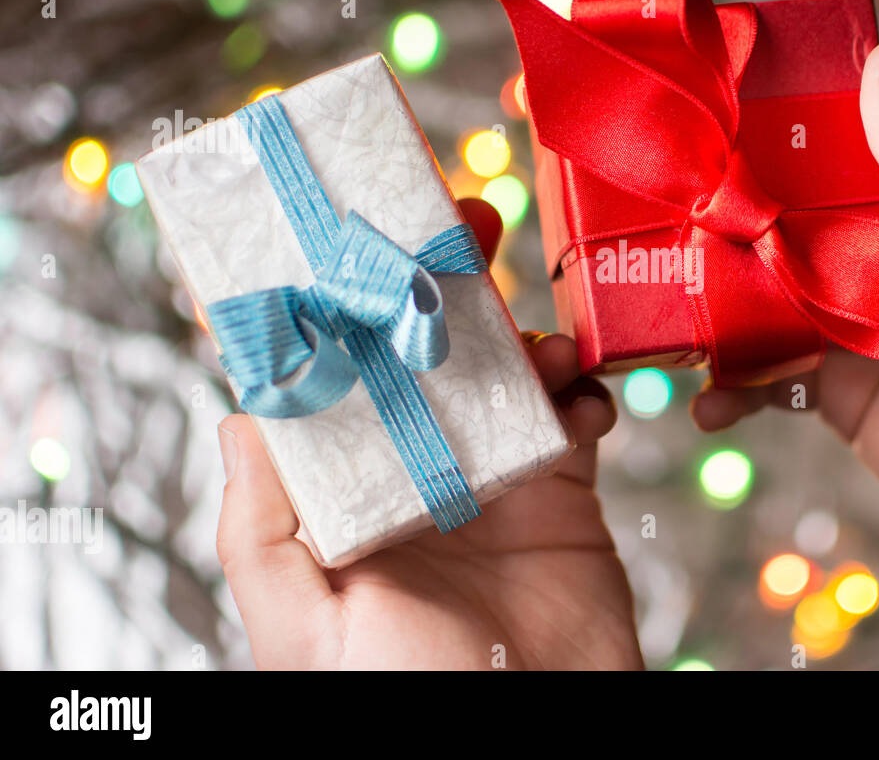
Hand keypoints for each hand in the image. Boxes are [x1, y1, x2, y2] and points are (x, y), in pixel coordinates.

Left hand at [215, 199, 642, 668]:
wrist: (542, 739)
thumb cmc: (408, 700)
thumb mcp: (306, 628)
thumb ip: (264, 528)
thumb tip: (240, 412)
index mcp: (347, 497)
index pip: (337, 383)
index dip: (345, 309)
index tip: (355, 239)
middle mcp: (416, 474)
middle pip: (425, 356)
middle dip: (443, 286)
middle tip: (466, 222)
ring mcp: (493, 480)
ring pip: (503, 372)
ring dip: (522, 332)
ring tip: (543, 335)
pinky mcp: (563, 494)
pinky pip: (574, 417)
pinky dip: (584, 389)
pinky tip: (585, 394)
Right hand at [691, 40, 878, 575]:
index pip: (827, 152)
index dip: (765, 132)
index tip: (694, 115)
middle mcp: (870, 264)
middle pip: (773, 231)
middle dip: (714, 230)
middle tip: (640, 227)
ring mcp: (846, 332)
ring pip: (757, 307)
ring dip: (710, 315)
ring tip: (657, 324)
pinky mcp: (835, 397)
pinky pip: (764, 383)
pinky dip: (731, 393)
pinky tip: (708, 407)